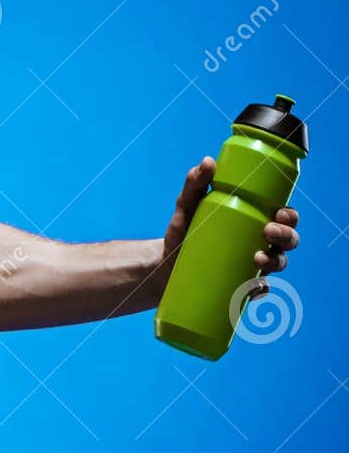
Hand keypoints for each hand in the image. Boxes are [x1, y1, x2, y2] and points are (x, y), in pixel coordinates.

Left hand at [153, 156, 301, 304]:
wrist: (163, 264)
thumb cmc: (182, 231)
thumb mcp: (186, 205)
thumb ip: (194, 183)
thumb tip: (208, 162)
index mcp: (254, 220)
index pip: (283, 216)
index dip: (289, 215)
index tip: (279, 213)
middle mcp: (259, 243)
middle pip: (288, 240)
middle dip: (286, 236)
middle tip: (268, 232)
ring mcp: (252, 266)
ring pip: (278, 263)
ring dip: (276, 261)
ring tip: (257, 258)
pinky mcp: (241, 286)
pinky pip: (259, 290)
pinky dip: (260, 289)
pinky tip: (255, 287)